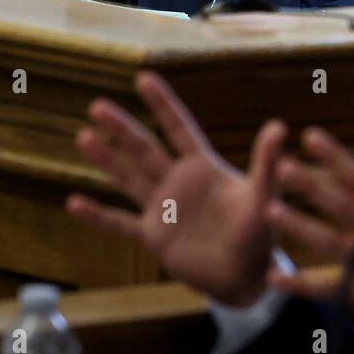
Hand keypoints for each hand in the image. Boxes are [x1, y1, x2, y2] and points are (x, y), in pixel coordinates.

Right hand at [66, 70, 284, 307]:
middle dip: (122, 128)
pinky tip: (74, 202)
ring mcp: (163, 209)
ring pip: (129, 179)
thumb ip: (266, 162)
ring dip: (107, 160)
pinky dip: (98, 215)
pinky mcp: (154, 237)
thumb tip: (279, 126)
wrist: (247, 276)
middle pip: (145, 149)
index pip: (179, 128)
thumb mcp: (264, 195)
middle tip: (97, 105)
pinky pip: (120, 224)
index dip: (162, 104)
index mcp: (204, 168)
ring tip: (84, 137)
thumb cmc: (260, 233)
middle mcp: (179, 183)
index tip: (143, 77)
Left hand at [266, 128, 353, 345]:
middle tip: (281, 166)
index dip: (335, 157)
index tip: (310, 137)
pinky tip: (273, 276)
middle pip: (340, 205)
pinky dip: (298, 283)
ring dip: (298, 225)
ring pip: (327, 241)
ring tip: (269, 209)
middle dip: (311, 185)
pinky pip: (324, 288)